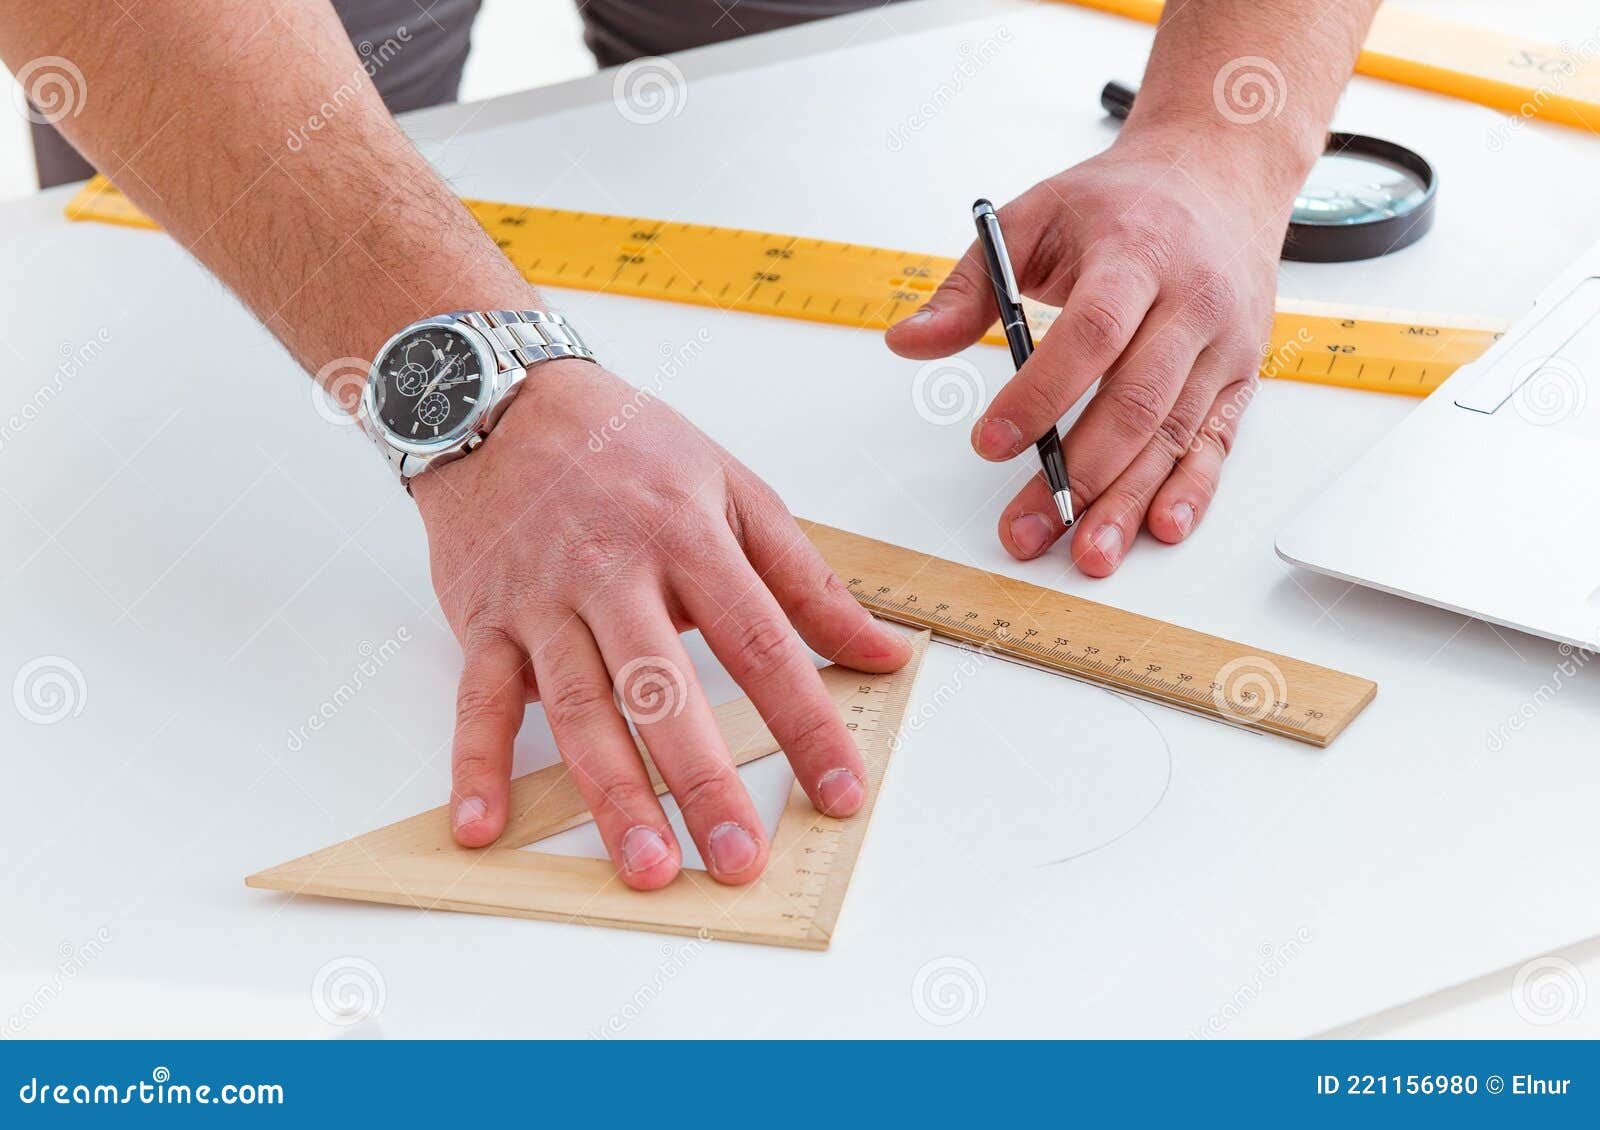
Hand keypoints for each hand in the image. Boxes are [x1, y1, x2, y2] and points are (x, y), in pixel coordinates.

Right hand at [410, 360, 912, 889]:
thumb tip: (882, 651)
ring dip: (612, 793)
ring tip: (647, 867)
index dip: (804, 722)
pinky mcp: (481, 620)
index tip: (839, 791)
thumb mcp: (735, 489)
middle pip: (663, 688)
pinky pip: (477, 700)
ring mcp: (541, 601)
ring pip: (579, 708)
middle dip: (704, 780)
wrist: (500, 400)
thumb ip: (807, 580)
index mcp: (688, 536)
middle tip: (739, 859)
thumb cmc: (629, 447)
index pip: (760, 642)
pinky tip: (484, 827)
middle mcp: (613, 572)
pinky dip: (475, 764)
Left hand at [887, 128, 1283, 574]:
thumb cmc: (1120, 203)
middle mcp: (1190, 300)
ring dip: (1128, 501)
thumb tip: (907, 341)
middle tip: (1027, 527)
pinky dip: (1190, 491)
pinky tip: (1159, 528)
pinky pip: (1215, 442)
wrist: (1219, 174)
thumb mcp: (1033, 218)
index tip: (991, 442)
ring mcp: (1223, 343)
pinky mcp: (1240, 375)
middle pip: (1136, 400)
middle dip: (1078, 475)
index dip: (1040, 394)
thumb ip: (969, 287)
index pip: (1091, 333)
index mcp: (1135, 253)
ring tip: (1087, 554)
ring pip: (1174, 434)